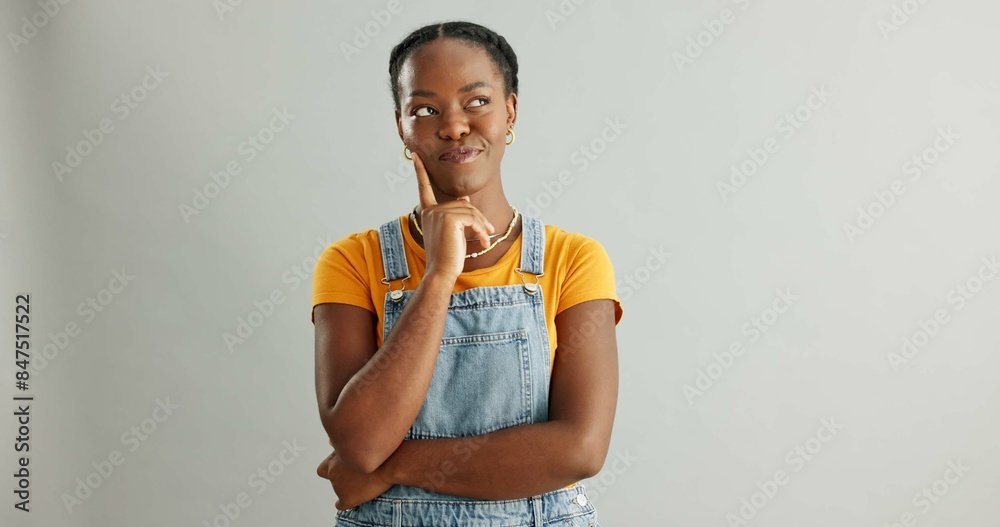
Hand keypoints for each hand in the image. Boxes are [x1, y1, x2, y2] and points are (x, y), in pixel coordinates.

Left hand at [316, 449, 392, 510]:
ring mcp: (338, 486)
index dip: (332, 470)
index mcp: (334, 459)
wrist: (391, 463)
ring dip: (349, 487)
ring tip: (367, 481)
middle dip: (340, 477)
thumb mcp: (358, 442)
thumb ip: (342, 444)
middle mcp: (333, 472)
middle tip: (354, 476)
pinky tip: (356, 498)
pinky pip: (341, 505)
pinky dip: (348, 502)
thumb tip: (329, 441)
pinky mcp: (346, 498)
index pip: (322, 469)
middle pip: (331, 478)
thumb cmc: (379, 450)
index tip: (342, 469)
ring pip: (340, 490)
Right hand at [412, 150, 494, 280]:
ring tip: (486, 239)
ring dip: (482, 225)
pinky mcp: (449, 219)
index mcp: (427, 212)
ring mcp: (439, 213)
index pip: (423, 187)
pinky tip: (484, 241)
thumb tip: (465, 197)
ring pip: (470, 210)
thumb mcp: (451, 232)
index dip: (420, 170)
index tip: (416, 155)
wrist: (441, 272)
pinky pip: (472, 218)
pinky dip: (481, 229)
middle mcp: (431, 210)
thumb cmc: (446, 256)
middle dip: (477, 218)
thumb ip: (456, 214)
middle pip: (462, 203)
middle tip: (487, 233)